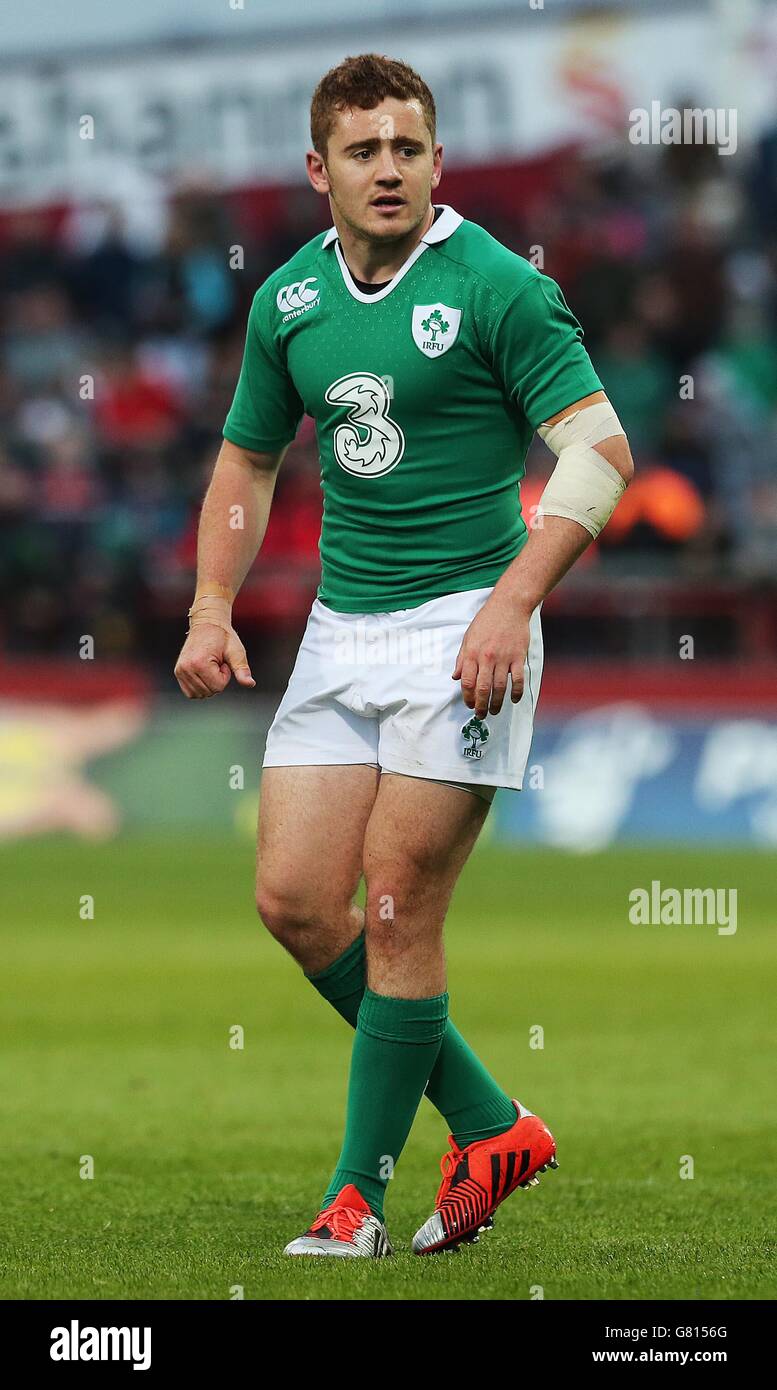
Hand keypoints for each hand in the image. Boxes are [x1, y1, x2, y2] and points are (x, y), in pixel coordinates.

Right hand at [174, 620, 254, 698]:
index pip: (218, 686)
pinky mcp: (178, 672)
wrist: (207, 624)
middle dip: (217, 680)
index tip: (223, 661)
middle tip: (216, 663)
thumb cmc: (223, 636)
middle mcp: (186, 668)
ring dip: (209, 683)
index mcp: (199, 662)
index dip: (225, 676)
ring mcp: (180, 671)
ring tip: (210, 666)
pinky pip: (190, 692)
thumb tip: (250, 684)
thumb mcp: (236, 652)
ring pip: (199, 694)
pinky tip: (204, 673)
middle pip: (209, 691)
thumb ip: (242, 669)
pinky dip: (200, 687)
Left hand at [452, 594, 529, 718]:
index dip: (467, 697)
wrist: (509, 607)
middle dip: (481, 706)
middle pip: (483, 689)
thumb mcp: (468, 637)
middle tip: (480, 715)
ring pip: (500, 687)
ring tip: (495, 711)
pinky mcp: (518, 657)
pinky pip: (517, 680)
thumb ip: (462, 659)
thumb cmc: (487, 621)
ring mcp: (504, 658)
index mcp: (472, 653)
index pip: (468, 682)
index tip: (469, 705)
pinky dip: (516, 692)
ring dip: (497, 703)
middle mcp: (487, 658)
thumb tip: (456, 677)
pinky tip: (513, 700)